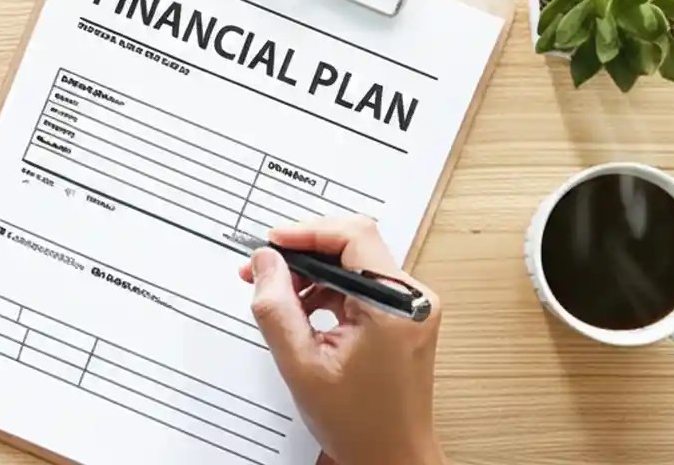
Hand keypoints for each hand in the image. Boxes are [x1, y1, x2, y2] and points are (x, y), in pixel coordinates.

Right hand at [238, 217, 443, 464]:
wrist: (392, 458)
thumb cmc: (358, 424)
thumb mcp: (301, 365)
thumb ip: (276, 307)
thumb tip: (265, 261)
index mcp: (393, 307)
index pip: (353, 237)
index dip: (307, 231)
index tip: (273, 242)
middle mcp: (411, 300)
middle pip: (353, 246)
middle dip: (303, 253)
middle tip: (263, 269)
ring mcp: (411, 307)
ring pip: (355, 263)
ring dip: (313, 272)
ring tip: (278, 296)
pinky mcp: (404, 316)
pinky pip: (362, 284)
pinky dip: (329, 289)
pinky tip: (303, 309)